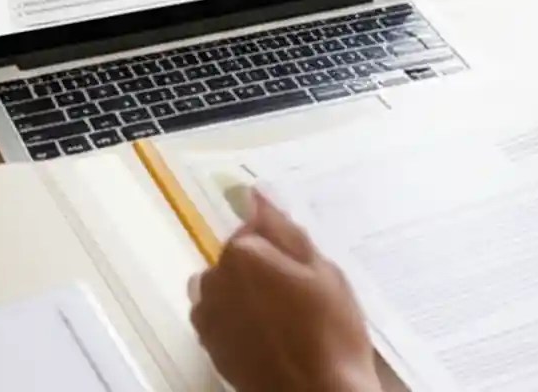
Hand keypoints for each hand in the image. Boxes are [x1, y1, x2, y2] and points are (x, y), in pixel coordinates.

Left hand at [189, 190, 380, 391]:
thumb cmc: (330, 332)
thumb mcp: (322, 271)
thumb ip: (284, 230)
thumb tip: (256, 194)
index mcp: (243, 254)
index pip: (255, 229)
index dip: (282, 245)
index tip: (304, 265)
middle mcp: (215, 280)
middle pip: (237, 257)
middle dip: (262, 266)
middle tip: (301, 292)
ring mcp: (208, 316)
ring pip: (227, 286)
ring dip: (247, 291)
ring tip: (284, 315)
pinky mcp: (209, 344)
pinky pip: (220, 315)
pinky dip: (239, 317)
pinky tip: (269, 333)